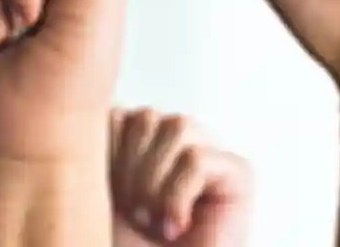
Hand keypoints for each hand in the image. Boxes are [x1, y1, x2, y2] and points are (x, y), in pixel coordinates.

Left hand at [110, 109, 249, 246]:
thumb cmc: (132, 242)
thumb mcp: (101, 186)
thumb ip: (101, 141)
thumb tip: (101, 105)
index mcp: (142, 134)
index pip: (117, 111)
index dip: (107, 156)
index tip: (110, 198)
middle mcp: (178, 135)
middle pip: (145, 117)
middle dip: (130, 173)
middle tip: (137, 216)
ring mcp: (211, 149)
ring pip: (175, 128)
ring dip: (154, 184)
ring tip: (154, 221)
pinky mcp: (238, 172)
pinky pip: (197, 159)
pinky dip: (177, 196)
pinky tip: (175, 225)